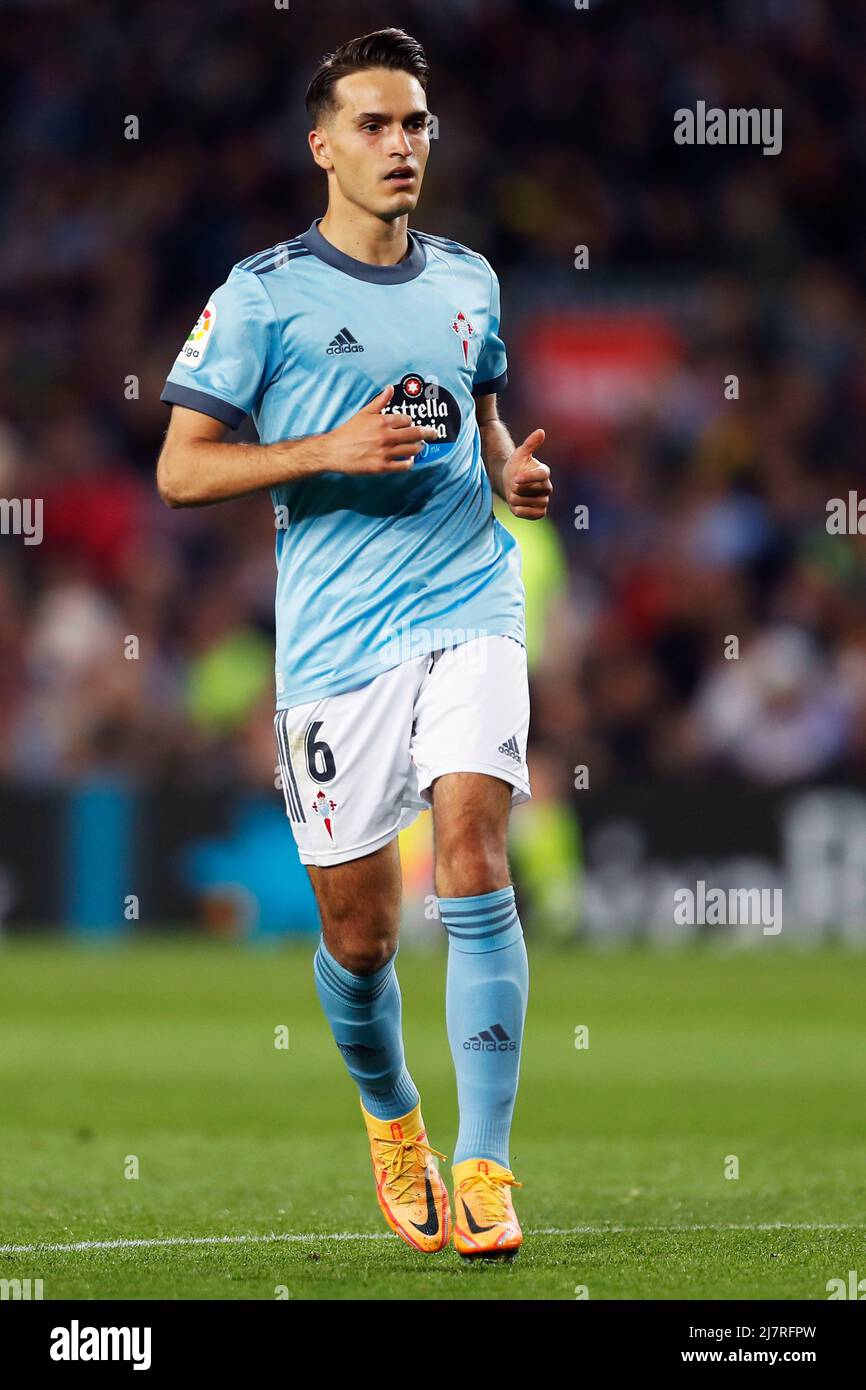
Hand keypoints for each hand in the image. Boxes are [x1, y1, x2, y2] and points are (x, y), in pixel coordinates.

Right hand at [324, 384, 439, 474]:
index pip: (408, 419)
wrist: (333, 451)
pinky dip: (409, 462)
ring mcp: (385, 452)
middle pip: (416, 434)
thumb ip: (380, 401)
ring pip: (413, 450)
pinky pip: (404, 465)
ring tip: (418, 447)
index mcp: (383, 421)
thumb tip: (390, 389)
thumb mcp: (364, 413)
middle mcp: (386, 436)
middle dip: (429, 433)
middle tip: (434, 434)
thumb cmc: (348, 432)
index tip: (411, 425)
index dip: (410, 422)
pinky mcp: (382, 467)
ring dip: (419, 448)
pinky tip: (408, 460)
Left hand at [502, 428, 551, 518]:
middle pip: (530, 491)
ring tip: (514, 493)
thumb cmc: (516, 466)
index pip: (542, 475)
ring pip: (528, 503)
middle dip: (516, 489)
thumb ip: (530, 444)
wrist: (510, 483)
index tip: (515, 478)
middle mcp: (547, 487)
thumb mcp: (520, 453)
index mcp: (544, 472)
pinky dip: (520, 511)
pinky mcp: (540, 512)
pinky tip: (516, 505)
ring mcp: (544, 501)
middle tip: (513, 484)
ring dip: (516, 499)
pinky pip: (531, 515)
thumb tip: (541, 431)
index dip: (528, 477)